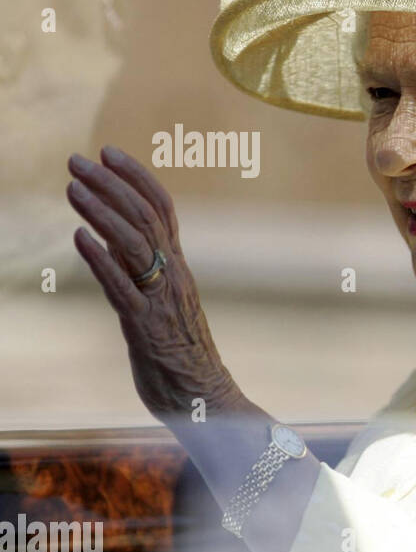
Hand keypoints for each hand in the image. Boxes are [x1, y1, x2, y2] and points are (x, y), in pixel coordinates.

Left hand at [67, 146, 242, 424]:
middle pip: (146, 218)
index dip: (137, 177)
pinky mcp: (146, 327)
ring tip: (73, 187)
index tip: (109, 152)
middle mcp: (174, 277)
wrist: (207, 400)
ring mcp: (161, 301)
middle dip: (111, 184)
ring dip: (102, 213)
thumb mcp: (162, 306)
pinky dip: (101, 260)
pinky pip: (123, 288)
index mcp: (179, 269)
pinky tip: (79, 238)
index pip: (164, 210)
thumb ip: (142, 274)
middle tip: (78, 159)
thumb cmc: (181, 357)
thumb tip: (110, 242)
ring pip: (135, 245)